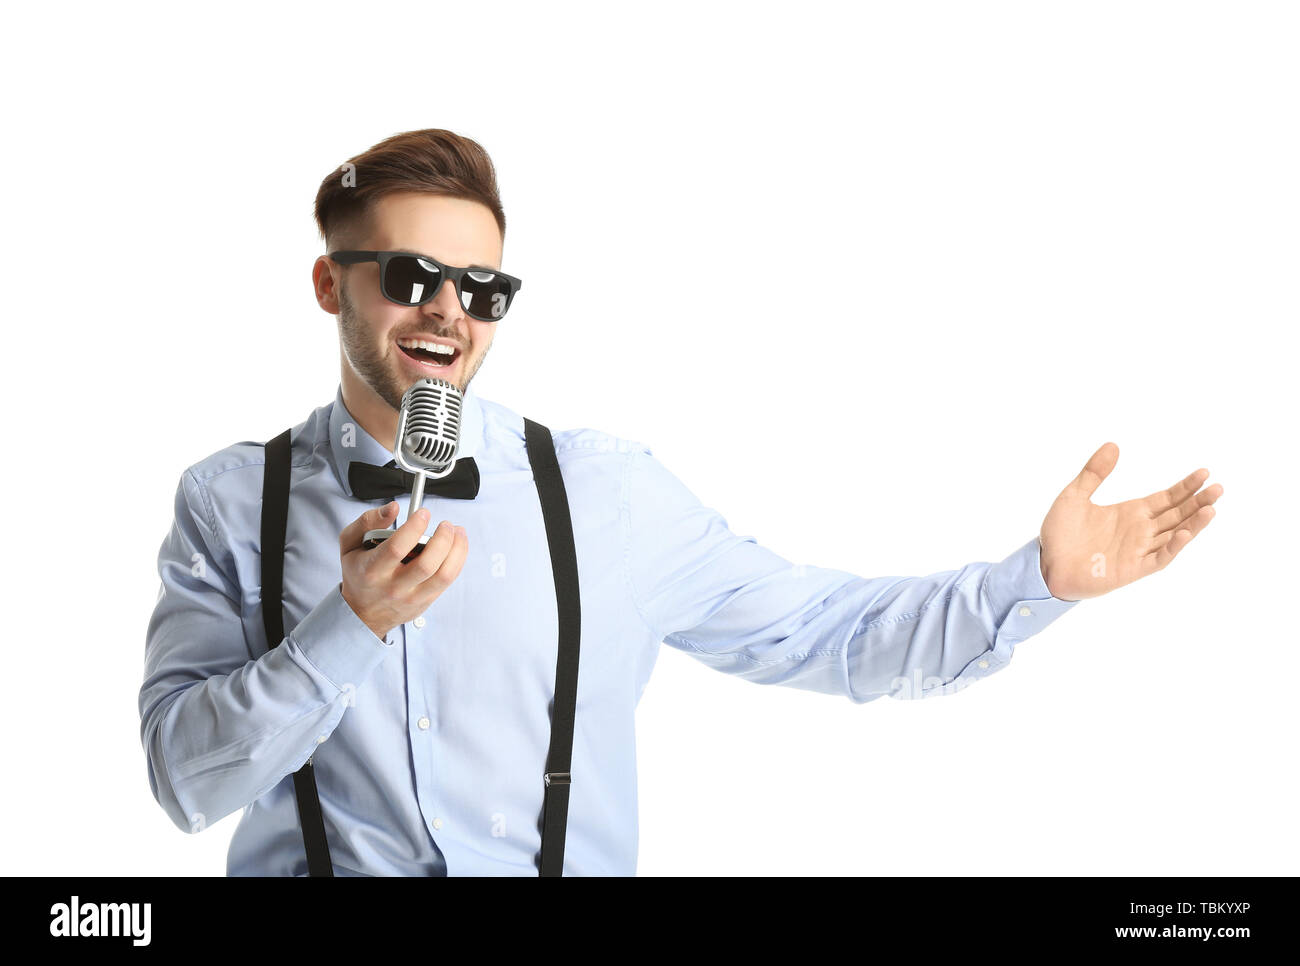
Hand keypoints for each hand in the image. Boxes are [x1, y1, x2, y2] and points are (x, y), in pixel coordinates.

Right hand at [338, 502, 468, 637]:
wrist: (361, 612)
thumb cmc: (358, 574)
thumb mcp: (350, 544)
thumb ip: (367, 521)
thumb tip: (394, 508)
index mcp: (372, 570)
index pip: (397, 548)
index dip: (414, 527)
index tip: (423, 513)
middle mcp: (393, 586)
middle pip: (426, 564)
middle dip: (443, 539)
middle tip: (446, 524)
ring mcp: (411, 597)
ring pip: (443, 575)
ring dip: (456, 550)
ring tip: (457, 532)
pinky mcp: (425, 601)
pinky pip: (448, 581)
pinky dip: (457, 560)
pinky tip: (457, 546)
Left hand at [1038, 443, 1221, 600]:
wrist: (1045, 564)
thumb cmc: (1059, 534)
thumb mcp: (1074, 496)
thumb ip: (1094, 473)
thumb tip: (1113, 445)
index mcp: (1131, 513)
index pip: (1167, 499)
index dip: (1185, 487)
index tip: (1204, 473)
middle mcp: (1140, 531)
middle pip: (1177, 515)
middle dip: (1198, 502)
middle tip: (1218, 488)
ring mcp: (1138, 550)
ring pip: (1175, 536)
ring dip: (1193, 524)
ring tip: (1211, 508)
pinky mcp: (1132, 569)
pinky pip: (1159, 558)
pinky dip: (1173, 547)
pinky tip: (1185, 533)